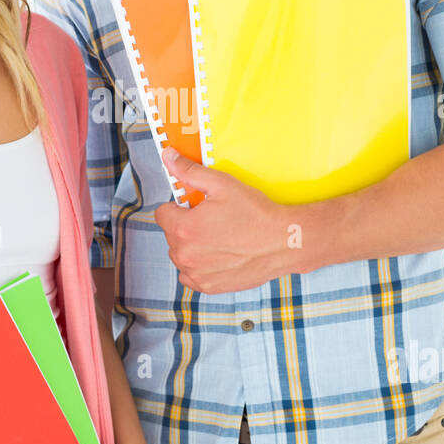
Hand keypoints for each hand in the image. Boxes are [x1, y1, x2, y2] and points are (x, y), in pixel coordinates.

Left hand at [155, 147, 323, 290]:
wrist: (282, 243)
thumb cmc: (254, 213)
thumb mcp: (222, 184)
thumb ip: (190, 171)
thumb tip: (168, 156)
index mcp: (183, 227)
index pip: (162, 213)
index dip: (179, 207)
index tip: (196, 207)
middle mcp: (184, 254)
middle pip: (170, 234)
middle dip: (185, 225)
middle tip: (212, 221)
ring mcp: (195, 273)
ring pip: (180, 255)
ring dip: (191, 246)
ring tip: (218, 238)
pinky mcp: (207, 287)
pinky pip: (190, 275)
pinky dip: (199, 266)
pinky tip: (218, 255)